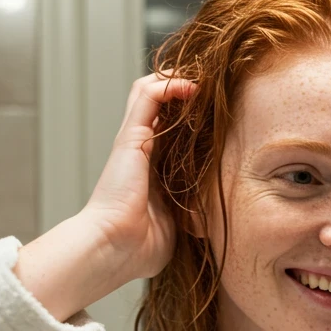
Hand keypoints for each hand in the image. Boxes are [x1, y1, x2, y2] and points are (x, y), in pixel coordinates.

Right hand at [82, 71, 196, 279]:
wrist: (113, 249)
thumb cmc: (138, 249)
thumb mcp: (175, 227)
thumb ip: (189, 216)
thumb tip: (209, 224)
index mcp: (151, 171)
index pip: (169, 130)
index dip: (190, 118)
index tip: (218, 116)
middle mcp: (140, 151)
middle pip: (158, 104)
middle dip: (183, 91)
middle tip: (212, 90)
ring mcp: (133, 141)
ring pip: (150, 91)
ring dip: (176, 80)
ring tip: (202, 81)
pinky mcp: (131, 137)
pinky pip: (148, 96)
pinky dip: (169, 84)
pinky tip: (191, 86)